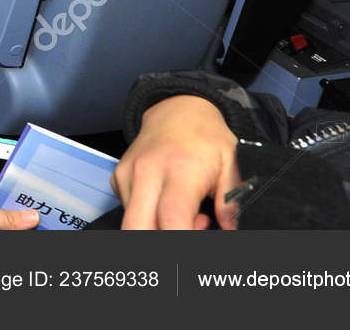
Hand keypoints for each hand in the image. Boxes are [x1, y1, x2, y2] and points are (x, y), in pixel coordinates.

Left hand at [0, 181, 39, 229]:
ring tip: (30, 228)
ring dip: (13, 228)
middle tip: (33, 221)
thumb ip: (5, 215)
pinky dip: (7, 233)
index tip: (30, 209)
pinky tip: (18, 232)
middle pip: (0, 212)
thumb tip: (29, 216)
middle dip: (15, 218)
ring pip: (0, 226)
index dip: (13, 203)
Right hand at [113, 95, 240, 229]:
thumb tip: (231, 227)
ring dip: (156, 228)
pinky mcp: (118, 178)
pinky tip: (167, 203)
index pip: (172, 219)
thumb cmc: (205, 136)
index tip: (202, 230)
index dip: (184, 237)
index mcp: (179, 170)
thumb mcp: (231, 161)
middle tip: (187, 228)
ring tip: (182, 212)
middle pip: (137, 227)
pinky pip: (128, 210)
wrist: (176, 108)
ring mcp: (128, 175)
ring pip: (132, 222)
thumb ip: (231, 198)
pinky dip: (147, 216)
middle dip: (160, 239)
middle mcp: (147, 172)